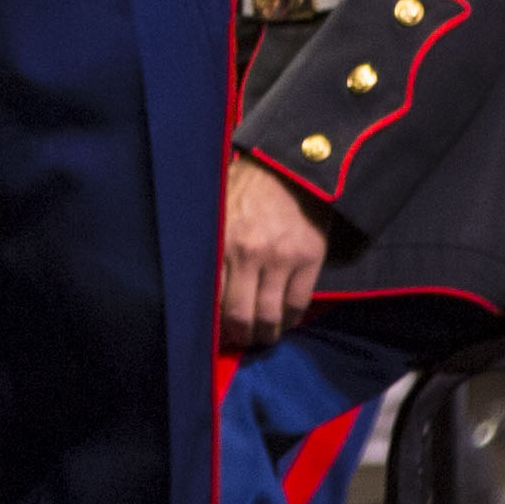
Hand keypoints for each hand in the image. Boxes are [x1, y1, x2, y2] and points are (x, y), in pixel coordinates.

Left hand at [220, 155, 332, 349]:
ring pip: (270, 316)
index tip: (214, 332)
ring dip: (266, 334)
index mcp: (221, 242)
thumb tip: (194, 283)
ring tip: (263, 336)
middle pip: (241, 316)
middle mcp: (250, 254)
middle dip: (239, 336)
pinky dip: (292, 320)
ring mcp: (281, 259)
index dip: (213, 324)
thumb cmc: (246, 186)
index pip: (213, 299)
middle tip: (240, 340)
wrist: (291, 163)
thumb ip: (209, 245)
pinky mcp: (310, 258)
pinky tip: (286, 322)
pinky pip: (299, 304)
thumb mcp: (216, 210)